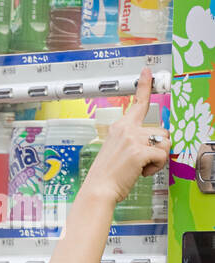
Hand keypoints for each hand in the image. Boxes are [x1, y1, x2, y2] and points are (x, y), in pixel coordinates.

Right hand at [79, 67, 170, 204]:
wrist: (97, 190)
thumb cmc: (106, 175)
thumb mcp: (116, 151)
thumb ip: (132, 141)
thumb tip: (152, 142)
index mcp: (120, 128)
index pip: (136, 102)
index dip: (144, 85)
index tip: (147, 72)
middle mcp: (127, 130)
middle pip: (161, 131)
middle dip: (158, 147)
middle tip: (142, 160)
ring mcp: (133, 139)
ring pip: (165, 142)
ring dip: (158, 158)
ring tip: (140, 167)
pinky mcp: (140, 151)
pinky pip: (162, 156)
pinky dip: (155, 167)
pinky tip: (140, 172)